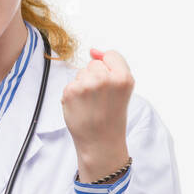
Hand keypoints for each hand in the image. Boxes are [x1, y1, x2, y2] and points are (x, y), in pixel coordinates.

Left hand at [62, 47, 132, 179]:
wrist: (100, 142)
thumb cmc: (112, 116)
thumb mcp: (123, 89)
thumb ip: (113, 65)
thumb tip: (92, 50)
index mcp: (123, 78)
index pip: (111, 55)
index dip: (109, 69)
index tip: (110, 86)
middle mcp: (105, 79)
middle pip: (94, 64)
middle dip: (96, 78)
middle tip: (100, 100)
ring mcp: (86, 85)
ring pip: (81, 73)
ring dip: (84, 85)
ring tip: (91, 104)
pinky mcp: (70, 91)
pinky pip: (71, 83)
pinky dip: (74, 94)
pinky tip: (81, 107)